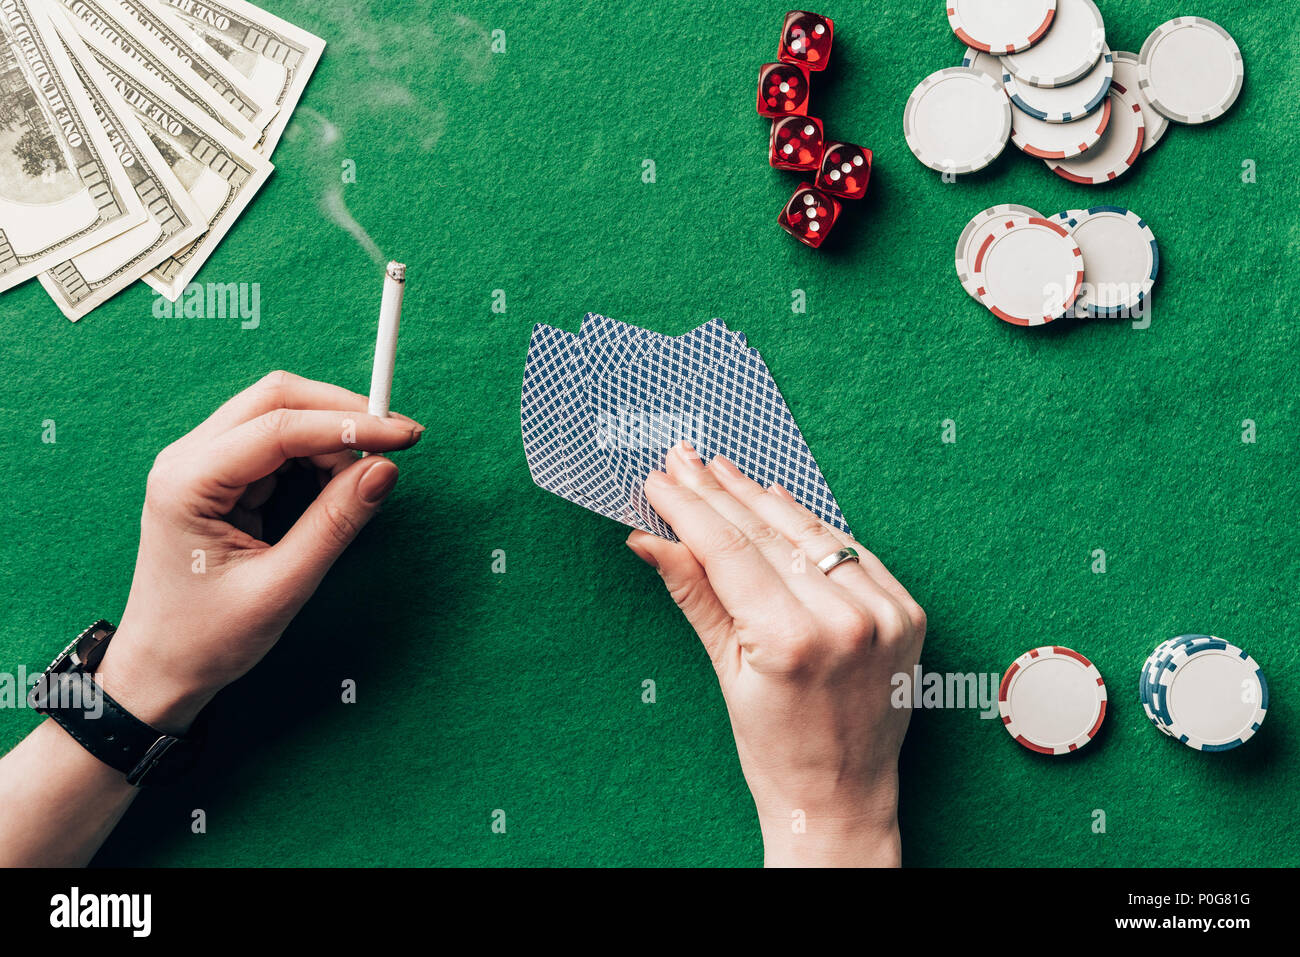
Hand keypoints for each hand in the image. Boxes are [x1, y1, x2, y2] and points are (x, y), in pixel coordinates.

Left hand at [96, 371, 423, 732]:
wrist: (162, 670)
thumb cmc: (207, 639)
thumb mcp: (281, 587)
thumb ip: (334, 524)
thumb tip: (385, 470)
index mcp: (187, 483)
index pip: (278, 426)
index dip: (348, 424)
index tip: (404, 436)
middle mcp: (188, 459)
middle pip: (275, 399)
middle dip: (341, 413)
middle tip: (399, 440)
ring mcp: (202, 463)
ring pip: (279, 414)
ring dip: (332, 435)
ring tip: (367, 478)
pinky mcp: (222, 476)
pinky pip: (278, 443)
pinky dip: (318, 455)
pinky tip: (339, 485)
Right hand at [626, 443, 924, 866]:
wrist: (841, 796)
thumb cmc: (774, 748)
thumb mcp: (725, 671)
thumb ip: (694, 593)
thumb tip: (649, 539)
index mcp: (794, 642)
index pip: (729, 551)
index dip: (689, 509)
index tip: (660, 480)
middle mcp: (848, 621)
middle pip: (768, 535)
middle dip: (719, 493)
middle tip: (683, 459)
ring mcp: (886, 614)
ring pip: (812, 535)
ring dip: (762, 499)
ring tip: (722, 470)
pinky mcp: (907, 612)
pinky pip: (850, 552)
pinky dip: (812, 526)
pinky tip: (778, 500)